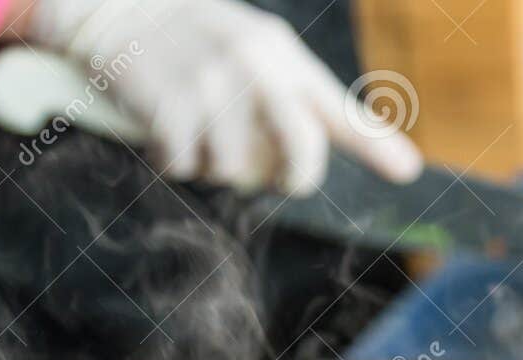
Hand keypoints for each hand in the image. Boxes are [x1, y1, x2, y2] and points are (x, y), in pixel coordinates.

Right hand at [19, 0, 421, 192]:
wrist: (116, 6)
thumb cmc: (198, 41)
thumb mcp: (257, 52)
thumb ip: (303, 100)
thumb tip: (365, 149)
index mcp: (283, 57)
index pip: (336, 110)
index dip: (374, 145)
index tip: (407, 170)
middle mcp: (256, 69)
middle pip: (299, 156)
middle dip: (288, 180)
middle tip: (268, 177)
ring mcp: (213, 86)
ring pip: (234, 171)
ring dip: (212, 166)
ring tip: (195, 131)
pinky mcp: (169, 103)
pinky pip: (183, 165)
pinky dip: (170, 159)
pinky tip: (162, 130)